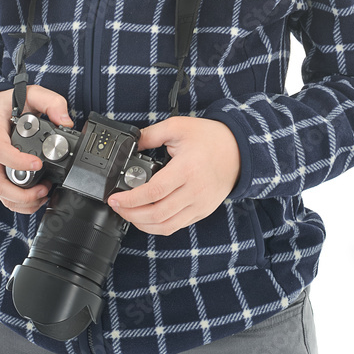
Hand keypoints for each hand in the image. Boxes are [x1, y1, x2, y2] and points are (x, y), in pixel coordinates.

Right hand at [0, 85, 72, 214]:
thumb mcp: (31, 93)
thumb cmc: (10, 103)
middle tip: (44, 189)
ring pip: (0, 193)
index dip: (17, 161)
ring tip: (43, 195)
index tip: (38, 164)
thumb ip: (51, 103)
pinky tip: (36, 198)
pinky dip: (19, 202)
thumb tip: (65, 122)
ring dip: (22, 201)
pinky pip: (3, 194)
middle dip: (21, 194)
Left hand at [106, 117, 240, 234]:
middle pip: (157, 214)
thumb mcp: (178, 127)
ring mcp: (200, 204)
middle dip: (131, 214)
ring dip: (143, 224)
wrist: (239, 149)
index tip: (115, 198)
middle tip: (118, 207)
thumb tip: (131, 144)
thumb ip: (151, 135)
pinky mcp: (202, 211)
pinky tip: (147, 218)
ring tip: (129, 214)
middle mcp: (194, 190)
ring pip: (166, 226)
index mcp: (187, 169)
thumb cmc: (210, 138)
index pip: (154, 192)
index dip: (131, 199)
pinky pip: (177, 226)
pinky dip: (158, 226)